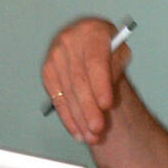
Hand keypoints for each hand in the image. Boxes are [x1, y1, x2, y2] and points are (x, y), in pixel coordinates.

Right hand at [41, 17, 131, 144]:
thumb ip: (115, 70)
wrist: (86, 38)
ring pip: (67, 93)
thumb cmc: (106, 47)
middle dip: (89, 108)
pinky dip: (67, 117)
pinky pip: (57, 98)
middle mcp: (69, 42)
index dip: (100, 85)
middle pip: (79, 81)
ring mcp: (55, 56)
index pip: (94, 62)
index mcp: (92, 32)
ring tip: (91, 135)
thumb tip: (105, 100)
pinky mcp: (48, 72)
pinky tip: (77, 130)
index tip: (107, 104)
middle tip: (98, 128)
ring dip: (79, 118)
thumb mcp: (119, 51)